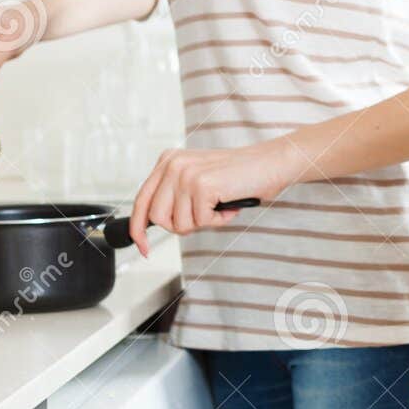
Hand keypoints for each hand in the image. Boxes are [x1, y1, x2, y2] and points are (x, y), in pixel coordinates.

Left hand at [127, 140, 298, 255]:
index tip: (143, 247)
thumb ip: (175, 196)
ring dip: (203, 222)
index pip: (141, 201)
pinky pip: (201, 222)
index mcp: (168, 161)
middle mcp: (172, 165)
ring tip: (219, 206)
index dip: (138, 229)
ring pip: (180, 224)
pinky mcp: (202, 185)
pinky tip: (229, 204)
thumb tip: (156, 224)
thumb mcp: (197, 180)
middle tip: (204, 216)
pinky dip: (218, 221)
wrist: (270, 163)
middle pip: (158, 218)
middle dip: (182, 226)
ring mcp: (186, 174)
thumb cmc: (239, 175)